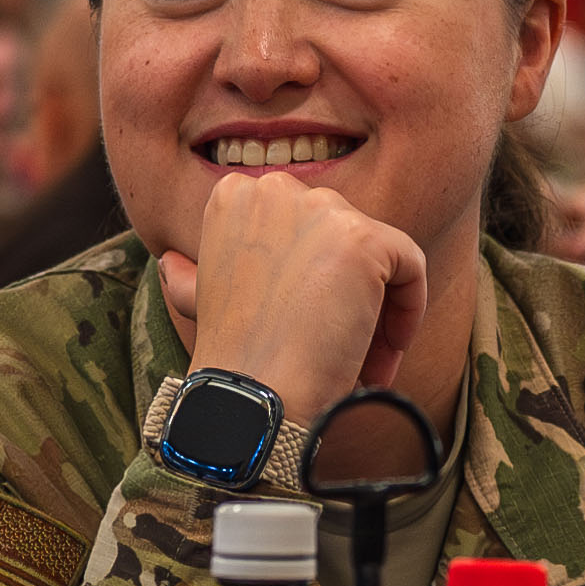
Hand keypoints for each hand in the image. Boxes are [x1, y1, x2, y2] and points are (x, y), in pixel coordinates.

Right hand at [152, 160, 426, 416]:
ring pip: (380, 255)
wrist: (253, 397)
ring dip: (377, 310)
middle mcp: (275, 188)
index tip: (304, 327)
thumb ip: (194, 272)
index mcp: (234, 196)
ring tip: (358, 363)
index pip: (306, 226)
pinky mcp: (364, 239)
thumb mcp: (196, 300)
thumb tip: (173, 263)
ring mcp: (321, 210)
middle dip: (348, 295)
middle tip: (337, 351)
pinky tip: (382, 355)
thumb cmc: (229, 358)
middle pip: (344, 237)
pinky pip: (411, 266)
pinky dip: (408, 311)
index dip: (312, 280)